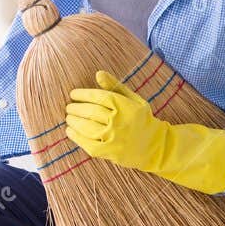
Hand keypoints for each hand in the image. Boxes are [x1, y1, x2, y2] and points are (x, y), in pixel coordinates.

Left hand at [64, 70, 224, 194]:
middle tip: (68, 107)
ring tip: (69, 117)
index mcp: (126, 106)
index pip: (99, 97)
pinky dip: (76, 137)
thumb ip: (115, 87)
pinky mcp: (110, 152)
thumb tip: (98, 73)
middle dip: (76, 108)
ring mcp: (114, 138)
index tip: (73, 94)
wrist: (156, 147)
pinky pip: (88, 143)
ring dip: (74, 121)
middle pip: (91, 112)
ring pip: (87, 127)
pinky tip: (70, 131)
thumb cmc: (141, 119)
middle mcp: (120, 121)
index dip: (83, 94)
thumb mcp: (133, 100)